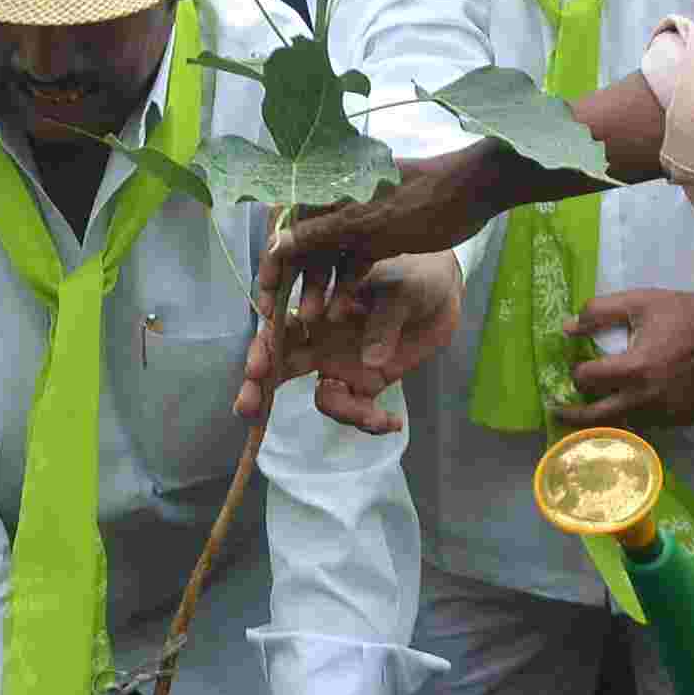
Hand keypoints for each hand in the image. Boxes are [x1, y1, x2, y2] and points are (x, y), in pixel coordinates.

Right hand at [239, 252, 460, 432]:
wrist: (444, 290)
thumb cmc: (414, 274)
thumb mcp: (401, 289)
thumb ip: (383, 319)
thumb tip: (369, 361)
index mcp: (318, 306)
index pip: (279, 328)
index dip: (263, 347)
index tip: (257, 368)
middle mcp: (321, 337)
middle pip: (280, 365)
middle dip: (261, 388)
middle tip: (249, 408)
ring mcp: (342, 363)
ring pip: (320, 395)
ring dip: (337, 411)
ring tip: (370, 416)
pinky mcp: (367, 382)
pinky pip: (355, 408)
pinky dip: (369, 420)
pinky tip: (392, 421)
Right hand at [257, 148, 501, 330]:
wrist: (475, 191)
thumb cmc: (422, 199)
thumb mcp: (369, 221)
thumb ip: (321, 234)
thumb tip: (276, 245)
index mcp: (328, 187)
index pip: (285, 224)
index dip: (272, 260)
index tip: (266, 296)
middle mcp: (337, 201)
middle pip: (303, 243)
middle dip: (293, 280)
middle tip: (284, 316)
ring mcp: (358, 219)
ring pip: (327, 257)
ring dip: (320, 286)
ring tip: (316, 317)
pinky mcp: (378, 235)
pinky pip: (352, 262)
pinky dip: (346, 284)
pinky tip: (341, 310)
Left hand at [555, 286, 693, 431]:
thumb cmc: (682, 312)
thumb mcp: (638, 302)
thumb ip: (598, 312)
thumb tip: (566, 328)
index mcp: (635, 368)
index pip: (587, 380)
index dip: (575, 372)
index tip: (575, 367)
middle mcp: (649, 397)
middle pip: (597, 416)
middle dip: (572, 413)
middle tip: (556, 411)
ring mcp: (667, 412)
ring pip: (623, 422)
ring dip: (605, 416)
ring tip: (590, 408)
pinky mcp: (682, 418)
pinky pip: (649, 423)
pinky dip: (634, 416)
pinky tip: (627, 405)